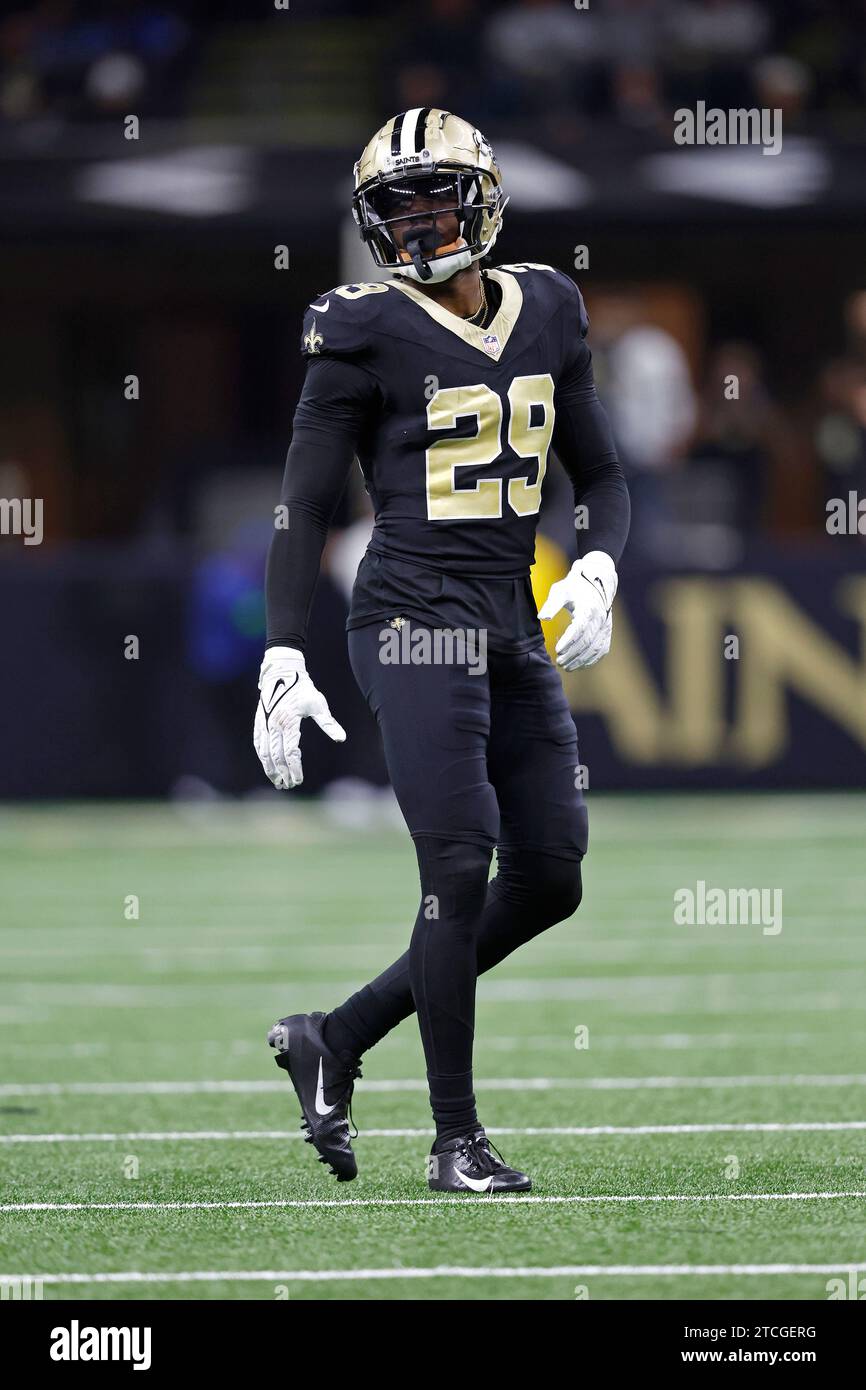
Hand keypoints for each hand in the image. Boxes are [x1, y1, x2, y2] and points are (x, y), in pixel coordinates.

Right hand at [254, 646, 345, 789]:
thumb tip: (341, 738)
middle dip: (282, 773)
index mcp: (289, 722)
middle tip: (289, 785)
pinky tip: (267, 766)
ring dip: (270, 768)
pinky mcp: (259, 721)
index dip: (295, 768)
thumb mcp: (318, 704)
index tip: (299, 779)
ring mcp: (264, 723)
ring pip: (264, 752)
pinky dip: (262, 757)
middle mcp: (273, 724)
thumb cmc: (303, 689)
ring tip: (277, 781)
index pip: (291, 752)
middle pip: (276, 756)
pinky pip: (258, 743)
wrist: (282, 672)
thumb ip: (328, 723)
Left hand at [538, 550, 617, 669]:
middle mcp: (599, 619)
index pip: (579, 629)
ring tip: (566, 667)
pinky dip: (591, 659)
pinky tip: (580, 665)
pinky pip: (601, 649)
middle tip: (559, 662)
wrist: (596, 582)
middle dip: (573, 654)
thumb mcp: (560, 590)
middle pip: (587, 641)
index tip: (557, 650)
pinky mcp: (606, 632)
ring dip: (581, 660)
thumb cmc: (574, 587)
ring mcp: (605, 626)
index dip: (569, 641)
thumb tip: (543, 617)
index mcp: (588, 609)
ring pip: (595, 648)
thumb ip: (552, 604)